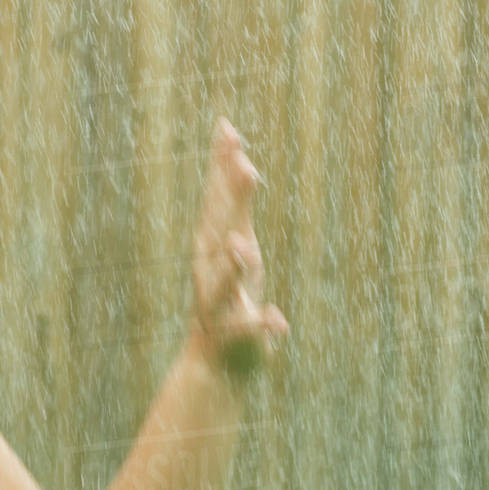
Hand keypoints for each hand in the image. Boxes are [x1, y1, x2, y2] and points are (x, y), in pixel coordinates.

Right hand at [190, 117, 288, 378]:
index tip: (227, 128)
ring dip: (233, 265)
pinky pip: (248, 330)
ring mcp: (222, 302)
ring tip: (241, 245)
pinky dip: (260, 326)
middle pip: (222, 228)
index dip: (221, 164)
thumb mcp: (239, 244)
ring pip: (225, 281)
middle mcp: (212, 268)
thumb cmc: (229, 294)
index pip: (218, 196)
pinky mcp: (237, 336)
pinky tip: (276, 321)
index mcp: (217, 243)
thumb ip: (236, 203)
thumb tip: (239, 156)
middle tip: (245, 166)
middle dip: (231, 201)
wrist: (215, 360)